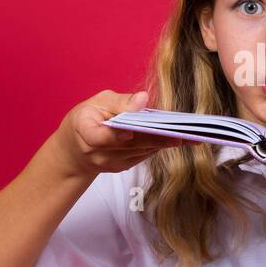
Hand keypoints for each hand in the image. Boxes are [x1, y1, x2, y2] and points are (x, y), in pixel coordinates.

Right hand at [56, 89, 194, 175]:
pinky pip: (144, 154)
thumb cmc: (87, 118)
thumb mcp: (97, 102)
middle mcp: (99, 153)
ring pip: (142, 150)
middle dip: (159, 137)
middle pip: (132, 144)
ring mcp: (111, 163)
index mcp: (86, 133)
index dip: (118, 135)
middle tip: (184, 131)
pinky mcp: (123, 167)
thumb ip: (120, 102)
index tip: (131, 132)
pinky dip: (160, 144)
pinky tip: (178, 137)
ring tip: (191, 134)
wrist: (74, 149)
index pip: (102, 137)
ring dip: (166, 142)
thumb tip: (143, 99)